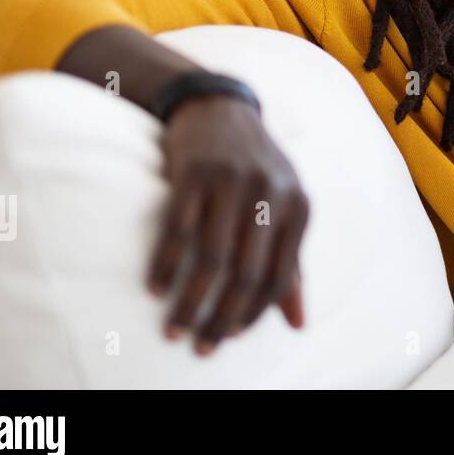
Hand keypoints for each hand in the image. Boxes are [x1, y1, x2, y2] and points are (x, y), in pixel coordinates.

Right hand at [147, 94, 309, 354]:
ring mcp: (232, 181)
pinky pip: (178, 229)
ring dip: (190, 300)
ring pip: (212, 257)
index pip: (280, 276)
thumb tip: (298, 324)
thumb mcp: (284, 207)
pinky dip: (166, 264)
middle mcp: (270, 194)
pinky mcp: (195, 171)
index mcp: (298, 207)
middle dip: (221, 318)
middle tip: (199, 347)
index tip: (229, 337)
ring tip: (173, 328)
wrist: (220, 108)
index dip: (255, 313)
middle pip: (247, 273)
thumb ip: (291, 264)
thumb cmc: (257, 169)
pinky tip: (155, 288)